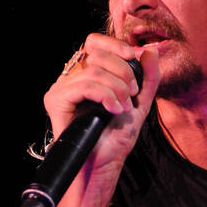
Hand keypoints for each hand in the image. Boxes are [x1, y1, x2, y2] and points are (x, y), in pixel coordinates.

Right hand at [43, 33, 161, 179]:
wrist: (104, 164)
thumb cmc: (117, 138)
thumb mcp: (140, 103)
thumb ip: (147, 78)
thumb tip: (151, 50)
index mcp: (88, 74)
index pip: (95, 42)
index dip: (115, 45)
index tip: (133, 58)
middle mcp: (72, 78)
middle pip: (97, 54)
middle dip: (123, 72)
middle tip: (131, 95)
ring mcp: (61, 88)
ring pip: (93, 71)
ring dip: (116, 89)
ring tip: (123, 109)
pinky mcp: (55, 100)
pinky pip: (84, 85)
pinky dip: (105, 96)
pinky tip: (113, 111)